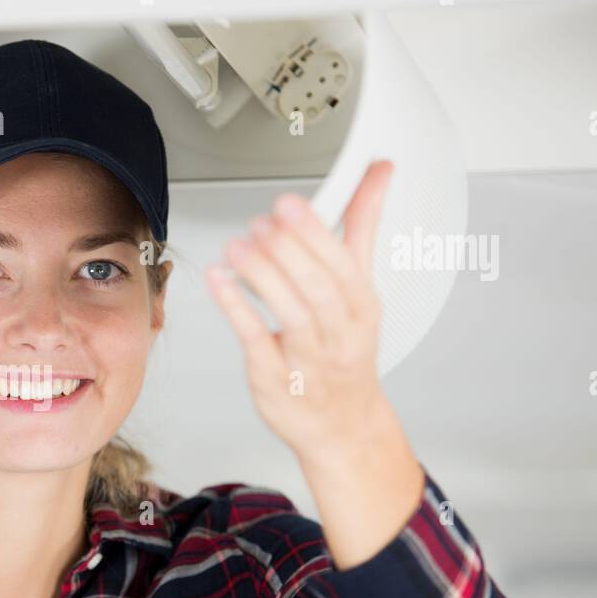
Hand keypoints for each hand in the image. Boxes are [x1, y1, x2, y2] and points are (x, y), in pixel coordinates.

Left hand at [204, 159, 393, 461]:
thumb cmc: (346, 350)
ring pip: (292, 315)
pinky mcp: (275, 379)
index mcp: (362, 308)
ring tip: (238, 246)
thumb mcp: (360, 288)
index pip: (343, 267)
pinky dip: (237, 309)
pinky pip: (256, 341)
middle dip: (288, 251)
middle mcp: (339, 335)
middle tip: (260, 222)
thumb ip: (362, 227)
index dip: (314, 233)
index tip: (290, 203)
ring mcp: (308, 361)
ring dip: (262, 276)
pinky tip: (219, 281)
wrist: (341, 424)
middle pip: (318, 289)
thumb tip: (377, 173)